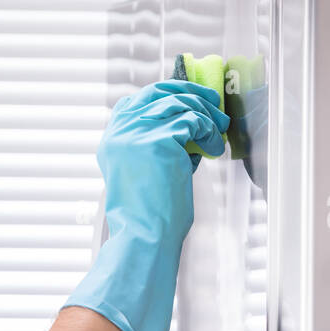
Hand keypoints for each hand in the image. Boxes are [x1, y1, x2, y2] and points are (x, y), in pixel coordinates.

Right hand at [61, 79, 228, 330]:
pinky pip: (192, 122)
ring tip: (217, 133)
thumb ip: (158, 145)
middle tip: (214, 104)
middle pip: (160, 92)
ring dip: (206, 117)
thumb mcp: (146, 172)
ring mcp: (136, 134)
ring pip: (180, 105)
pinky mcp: (158, 141)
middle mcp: (119, 133)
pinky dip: (208, 133)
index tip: (190, 97)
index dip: (167, 92)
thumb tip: (188, 124)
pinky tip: (212, 150)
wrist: (144, 238)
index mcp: (112, 141)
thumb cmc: (148, 216)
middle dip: (192, 94)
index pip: (138, 98)